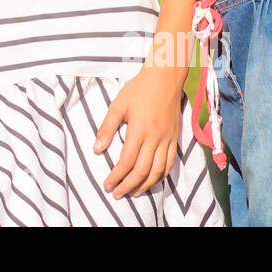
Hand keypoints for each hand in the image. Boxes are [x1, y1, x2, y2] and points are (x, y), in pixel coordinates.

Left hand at [93, 64, 185, 197]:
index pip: (127, 161)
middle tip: (117, 193)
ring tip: (132, 192)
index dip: (116, 176)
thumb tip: (97, 149)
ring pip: (158, 171)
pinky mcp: (175, 138)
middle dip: (128, 185)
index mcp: (139, 130)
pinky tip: (151, 181)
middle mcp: (155, 138)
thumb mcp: (118, 105)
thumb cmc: (139, 89)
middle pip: (142, 171)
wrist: (165, 78)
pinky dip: (160, 176)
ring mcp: (167, 139)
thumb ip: (107, 128)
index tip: (107, 184)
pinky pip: (170, 163)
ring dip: (145, 185)